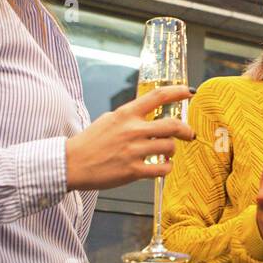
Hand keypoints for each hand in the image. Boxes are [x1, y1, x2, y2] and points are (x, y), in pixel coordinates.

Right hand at [65, 85, 194, 190]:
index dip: (178, 92)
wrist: (72, 164)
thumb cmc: (90, 142)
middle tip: (189, 134)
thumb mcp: (109, 119)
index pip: (158, 96)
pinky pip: (162, 168)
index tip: (190, 92)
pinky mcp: (133, 171)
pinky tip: (164, 166)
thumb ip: (130, 116)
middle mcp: (133, 130)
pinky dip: (167, 167)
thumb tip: (149, 114)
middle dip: (186, 130)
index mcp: (126, 114)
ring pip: (169, 147)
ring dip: (172, 150)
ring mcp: (134, 150)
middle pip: (172, 125)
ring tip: (167, 152)